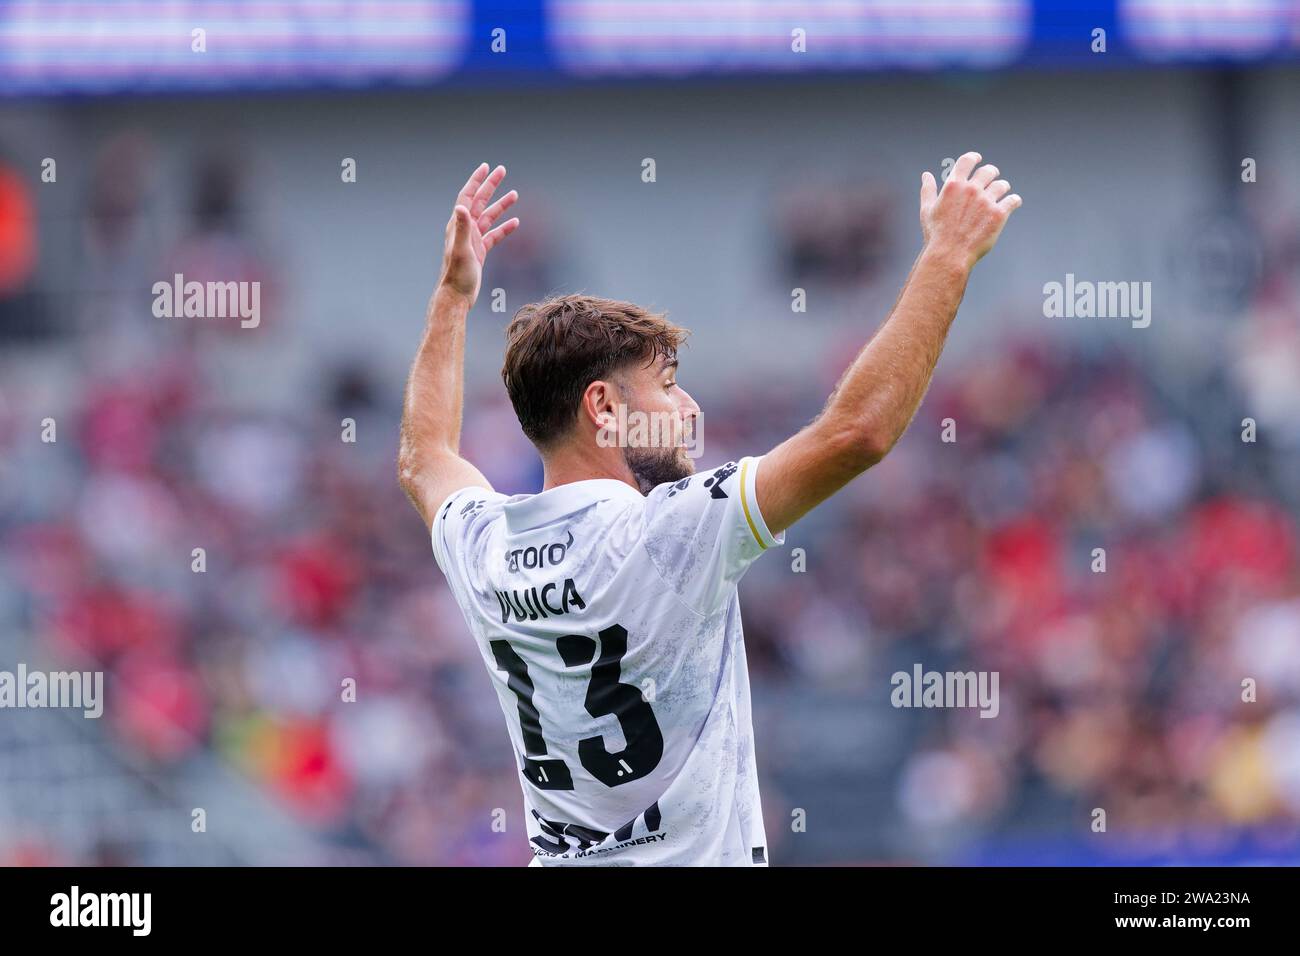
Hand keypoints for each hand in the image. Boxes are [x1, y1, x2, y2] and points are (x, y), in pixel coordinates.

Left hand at [439, 162, 519, 304]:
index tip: (486, 167)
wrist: (457, 296)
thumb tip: (461, 207)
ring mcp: (473, 240)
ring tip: (515, 194)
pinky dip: (504, 228)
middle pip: (479, 202)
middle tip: (502, 170)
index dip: (476, 180)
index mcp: (458, 225)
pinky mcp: (480, 252)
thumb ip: (462, 228)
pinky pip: (494, 235)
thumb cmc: (457, 275)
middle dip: (491, 186)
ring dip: (501, 205)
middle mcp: (465, 229)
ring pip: (489, 217)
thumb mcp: (461, 250)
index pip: (467, 196)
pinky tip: (515, 223)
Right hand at [919, 152, 1020, 269]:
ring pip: (1002, 185)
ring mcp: (986, 201)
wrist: (949, 255)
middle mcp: (971, 189)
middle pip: (988, 171)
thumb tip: (926, 175)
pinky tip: (1013, 203)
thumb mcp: (927, 210)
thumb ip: (927, 190)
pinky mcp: (999, 214)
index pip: (967, 160)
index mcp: (953, 185)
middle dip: (991, 173)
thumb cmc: (936, 234)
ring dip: (1002, 188)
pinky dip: (1014, 201)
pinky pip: (1013, 200)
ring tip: (1001, 193)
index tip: (978, 159)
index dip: (974, 157)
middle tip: (992, 178)